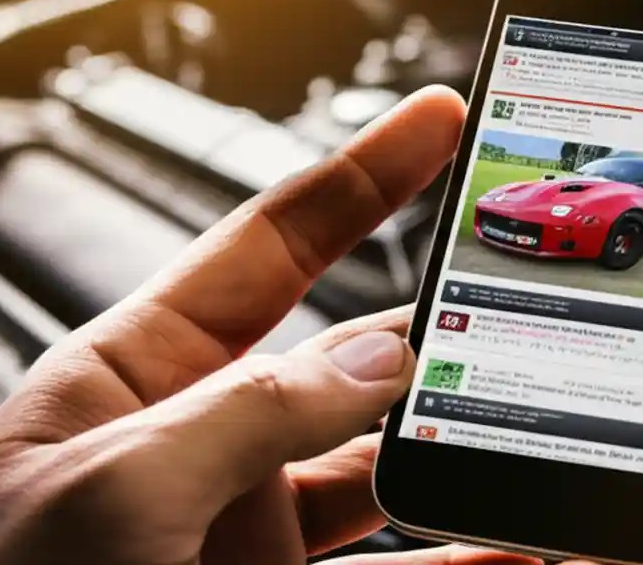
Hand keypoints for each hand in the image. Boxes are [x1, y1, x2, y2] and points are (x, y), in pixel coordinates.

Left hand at [0, 86, 531, 564]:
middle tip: (515, 302)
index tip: (434, 121)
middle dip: (432, 327)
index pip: (266, 248)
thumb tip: (379, 356)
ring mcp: (239, 530)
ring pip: (379, 471)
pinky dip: (457, 562)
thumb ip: (252, 413)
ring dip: (456, 456)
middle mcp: (195, 446)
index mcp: (131, 379)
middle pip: (345, 362)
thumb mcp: (113, 492)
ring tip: (529, 433)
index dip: (359, 177)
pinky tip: (510, 552)